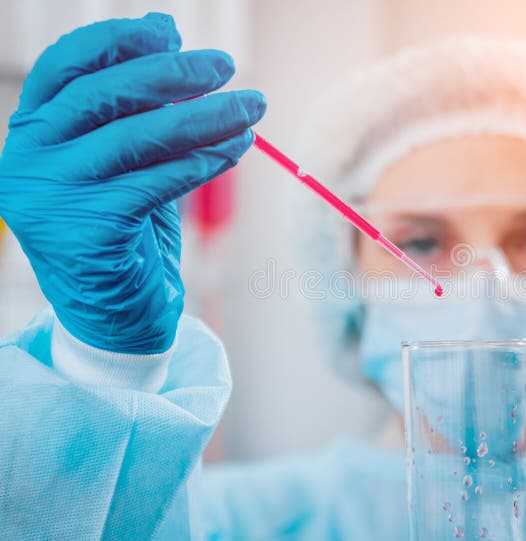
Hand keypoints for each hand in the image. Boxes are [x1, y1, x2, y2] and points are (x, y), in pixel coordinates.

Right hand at [0, 13, 265, 352]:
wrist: (112, 316)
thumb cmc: (122, 228)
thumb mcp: (124, 157)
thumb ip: (138, 102)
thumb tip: (165, 28)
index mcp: (31, 133)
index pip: (64, 67)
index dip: (117, 42)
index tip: (169, 33)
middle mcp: (28, 160)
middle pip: (103, 95)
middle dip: (172, 75)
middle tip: (227, 67)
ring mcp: (51, 198)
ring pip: (137, 137)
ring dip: (205, 117)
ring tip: (252, 107)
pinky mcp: (89, 232)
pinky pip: (158, 182)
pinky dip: (204, 161)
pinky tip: (236, 148)